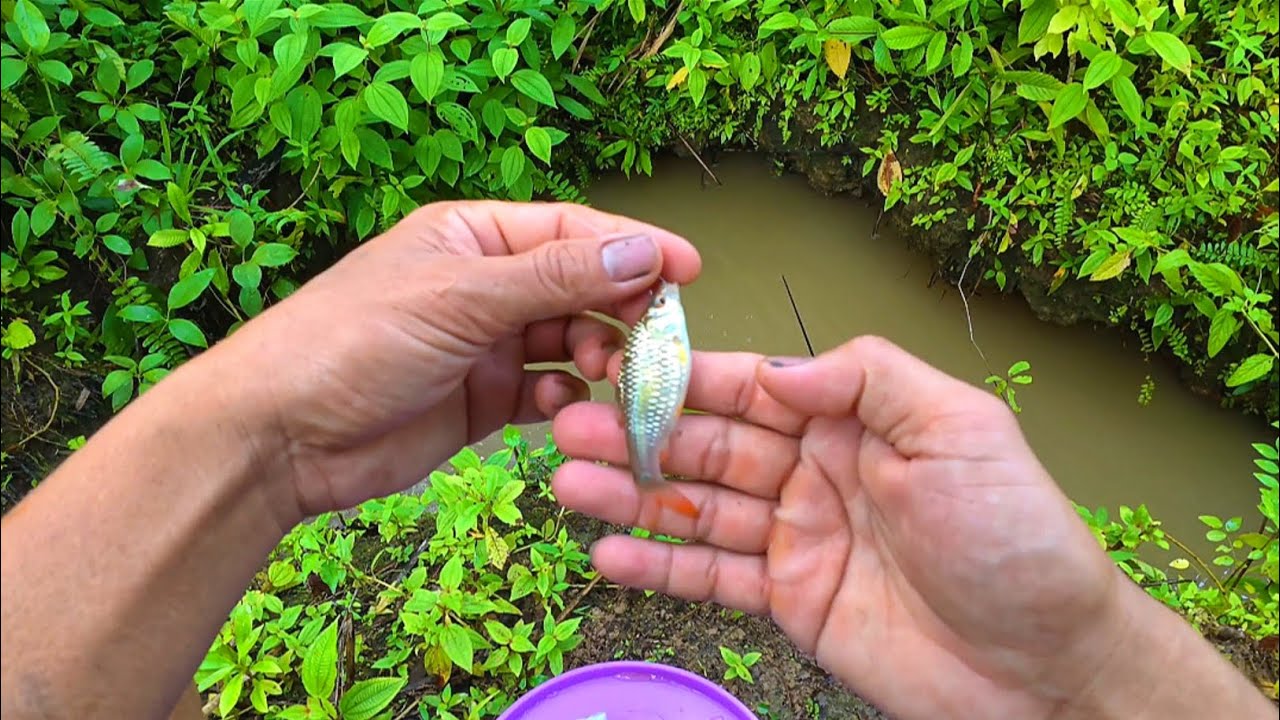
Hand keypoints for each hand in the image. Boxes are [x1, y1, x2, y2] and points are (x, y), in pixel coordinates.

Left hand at [217, 200, 699, 516]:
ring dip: (596, 357)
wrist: (279, 437)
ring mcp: (484, 345)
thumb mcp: (458, 299)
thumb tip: (641, 253)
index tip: (688, 270)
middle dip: (618, 310)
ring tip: (609, 376)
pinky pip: (544, 392)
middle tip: (654, 340)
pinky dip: (564, 400)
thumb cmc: (352, 342)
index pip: (571, 231)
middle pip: (577, 288)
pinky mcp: (481, 402)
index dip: (632, 247)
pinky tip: (566, 410)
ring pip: (567, 343)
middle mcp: (484, 285)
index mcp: (472, 235)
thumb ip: (553, 278)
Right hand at [549, 336, 1135, 718]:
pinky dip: (660, 568)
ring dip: (633, 498)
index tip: (619, 367)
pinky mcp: (791, 601)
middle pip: (709, 447)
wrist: (1046, 664)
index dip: (683, 379)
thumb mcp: (961, 430)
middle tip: (568, 428)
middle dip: (638, 436)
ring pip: (698, 510)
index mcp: (852, 421)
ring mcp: (798, 538)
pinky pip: (713, 579)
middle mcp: (815, 472)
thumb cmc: (1018, 538)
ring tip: (571, 484)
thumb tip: (778, 367)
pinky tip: (610, 556)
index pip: (751, 388)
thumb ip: (868, 379)